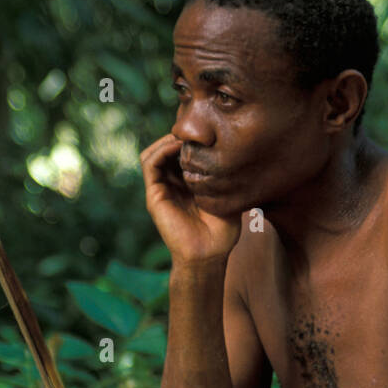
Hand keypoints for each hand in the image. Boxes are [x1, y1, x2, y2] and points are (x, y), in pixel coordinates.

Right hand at [140, 134, 241, 266]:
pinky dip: (161, 150)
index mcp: (187, 186)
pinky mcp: (154, 195)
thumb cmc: (222, 232)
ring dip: (167, 140)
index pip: (180, 155)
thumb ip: (226, 177)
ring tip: (185, 138)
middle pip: (165, 150)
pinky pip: (150, 163)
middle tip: (196, 132)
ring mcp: (161, 190)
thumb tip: (237, 155)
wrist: (208, 255)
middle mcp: (171, 186)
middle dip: (178, 137)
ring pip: (153, 153)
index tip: (207, 133)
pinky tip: (178, 148)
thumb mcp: (229, 197)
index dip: (190, 141)